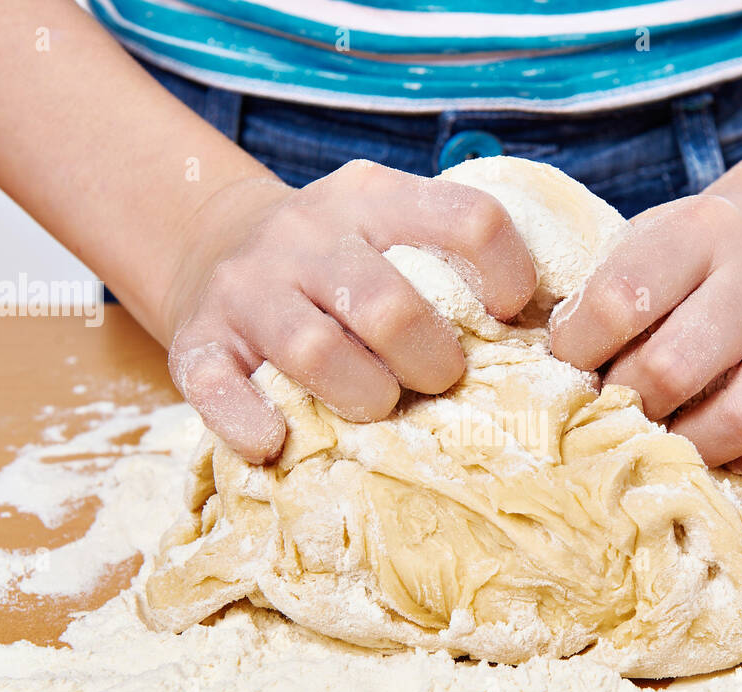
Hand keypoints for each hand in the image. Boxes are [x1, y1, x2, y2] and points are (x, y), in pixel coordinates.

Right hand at [161, 160, 536, 462]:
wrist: (212, 243)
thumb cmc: (335, 263)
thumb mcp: (387, 231)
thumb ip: (447, 264)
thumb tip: (546, 337)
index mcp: (373, 200)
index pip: (468, 218)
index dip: (507, 275)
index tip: (507, 319)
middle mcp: (307, 234)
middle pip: (389, 305)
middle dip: (431, 362)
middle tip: (439, 383)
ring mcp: (246, 288)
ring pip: (313, 350)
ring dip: (361, 396)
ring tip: (376, 408)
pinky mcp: (196, 339)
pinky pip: (216, 388)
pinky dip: (250, 423)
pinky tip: (275, 441)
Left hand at [550, 191, 741, 481]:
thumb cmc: (683, 270)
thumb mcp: (636, 252)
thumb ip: (593, 300)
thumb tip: (536, 375)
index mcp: (702, 228)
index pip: (619, 301)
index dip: (577, 351)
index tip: (570, 368)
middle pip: (674, 369)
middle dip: (629, 407)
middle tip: (615, 415)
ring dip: (691, 447)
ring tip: (668, 440)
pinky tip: (735, 457)